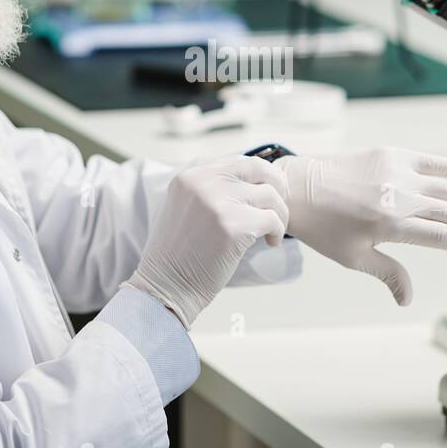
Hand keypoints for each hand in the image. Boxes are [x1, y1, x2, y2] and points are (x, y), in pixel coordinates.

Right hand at [125, 156, 289, 327]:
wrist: (166, 286)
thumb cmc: (181, 252)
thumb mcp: (187, 207)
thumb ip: (213, 189)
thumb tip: (256, 181)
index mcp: (190, 176)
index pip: (239, 161)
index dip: (260, 177)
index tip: (267, 196)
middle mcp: (203, 183)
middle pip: (259, 169)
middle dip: (277, 187)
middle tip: (278, 209)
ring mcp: (217, 203)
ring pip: (270, 195)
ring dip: (280, 214)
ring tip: (271, 232)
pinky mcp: (232, 226)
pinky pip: (272, 219)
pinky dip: (277, 232)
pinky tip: (269, 244)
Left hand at [274, 147, 446, 305]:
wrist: (297, 187)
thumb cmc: (323, 228)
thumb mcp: (353, 257)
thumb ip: (388, 273)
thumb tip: (409, 298)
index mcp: (388, 225)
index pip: (441, 236)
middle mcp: (396, 196)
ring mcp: (395, 172)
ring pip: (446, 187)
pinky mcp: (389, 154)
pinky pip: (429, 160)